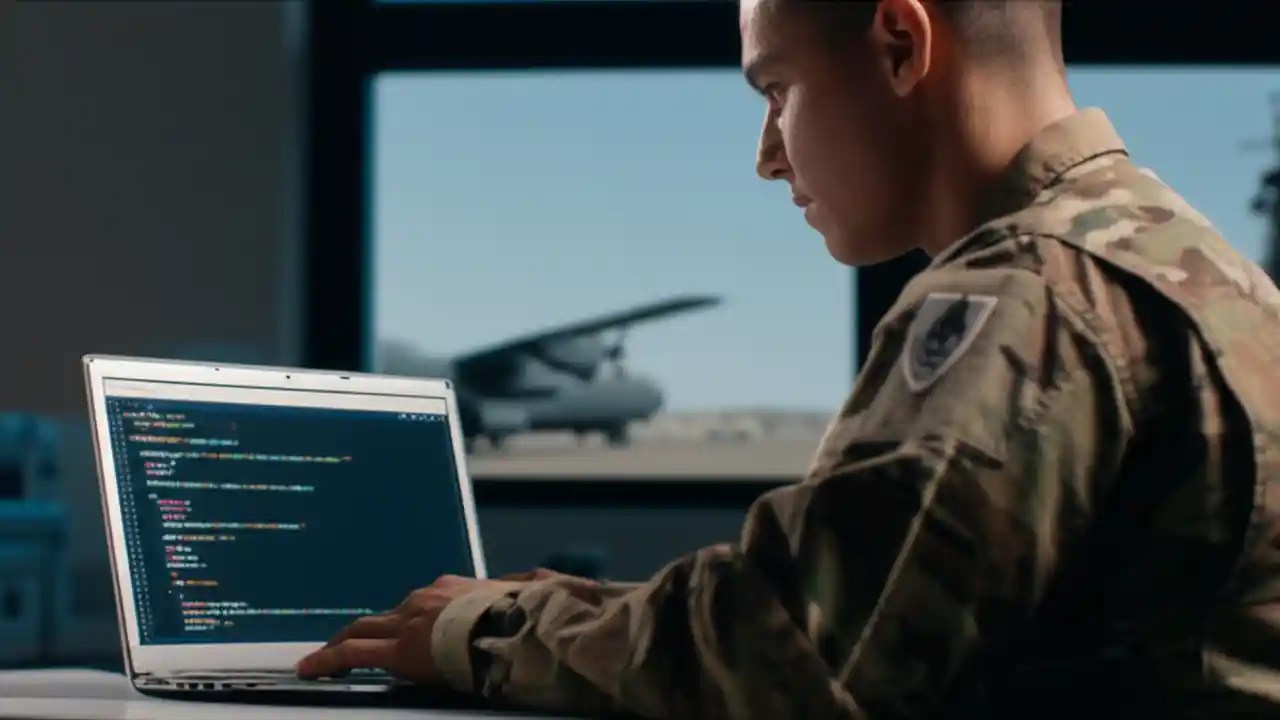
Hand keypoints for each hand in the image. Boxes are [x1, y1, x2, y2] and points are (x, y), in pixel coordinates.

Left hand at [293, 569, 566, 682]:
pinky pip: (352, 653)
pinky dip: (327, 659)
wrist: (515, 627)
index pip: (419, 604)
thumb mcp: (527, 592)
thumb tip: (534, 585)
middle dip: (361, 628)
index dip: (404, 619)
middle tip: (342, 642)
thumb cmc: (526, 616)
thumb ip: (518, 590)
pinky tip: (310, 669)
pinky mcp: (399, 650)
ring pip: (362, 628)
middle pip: (383, 614)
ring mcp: (408, 621)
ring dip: (340, 642)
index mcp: (454, 590)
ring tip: (321, 658)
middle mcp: (425, 599)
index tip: (400, 627)